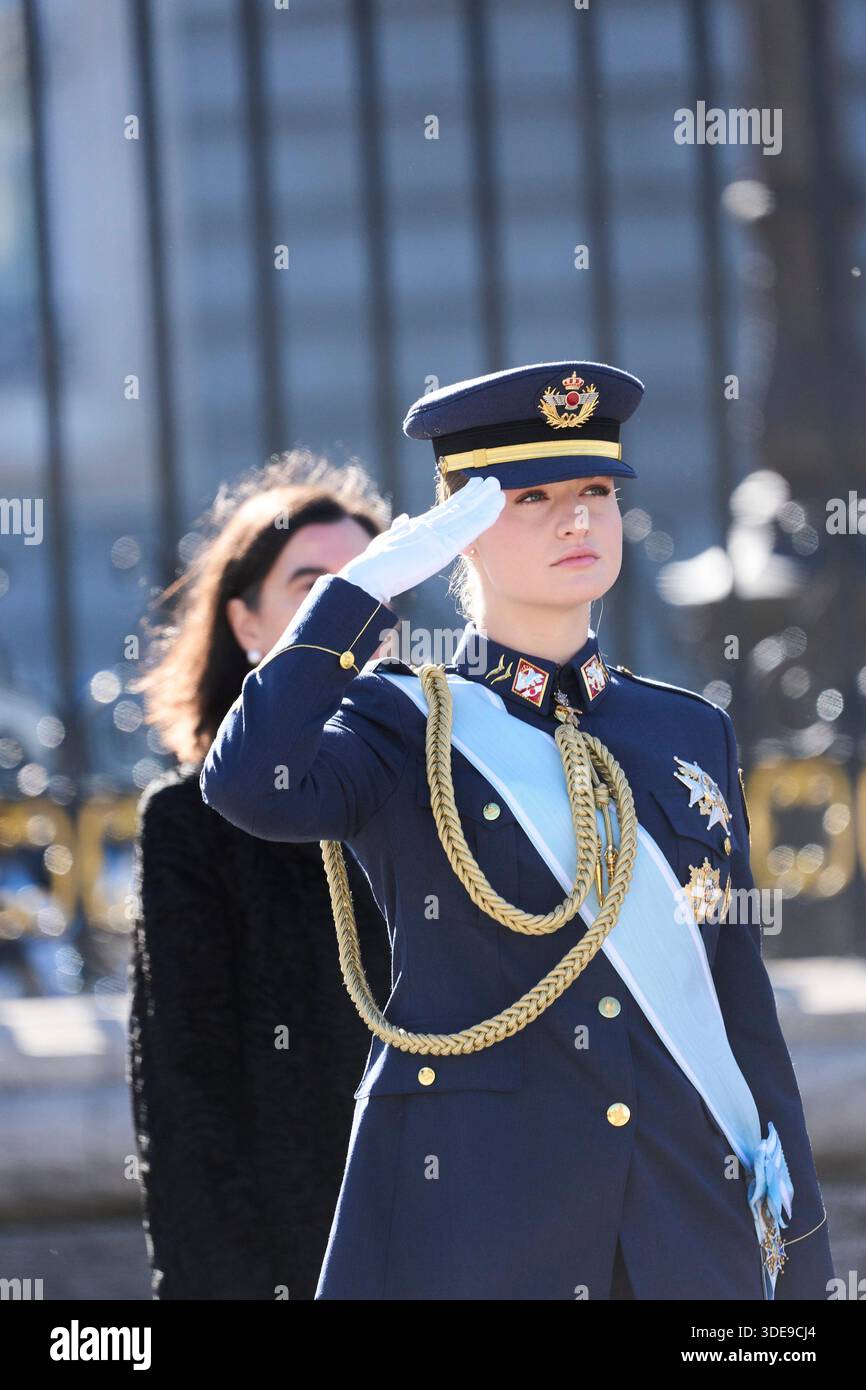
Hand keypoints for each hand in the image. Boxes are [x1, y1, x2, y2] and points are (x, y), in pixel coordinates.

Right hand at [337, 477, 504, 603]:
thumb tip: (404, 519)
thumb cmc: (375, 565)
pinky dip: (483, 518)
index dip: (463, 497)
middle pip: (458, 507)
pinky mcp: (441, 546)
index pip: (446, 510)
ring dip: (484, 501)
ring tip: (497, 487)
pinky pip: (468, 530)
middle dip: (476, 494)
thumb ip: (400, 530)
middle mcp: (429, 526)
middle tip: (492, 480)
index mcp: (419, 527)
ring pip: (466, 514)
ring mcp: (436, 535)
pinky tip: (495, 509)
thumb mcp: (389, 542)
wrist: (369, 576)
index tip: (476, 487)